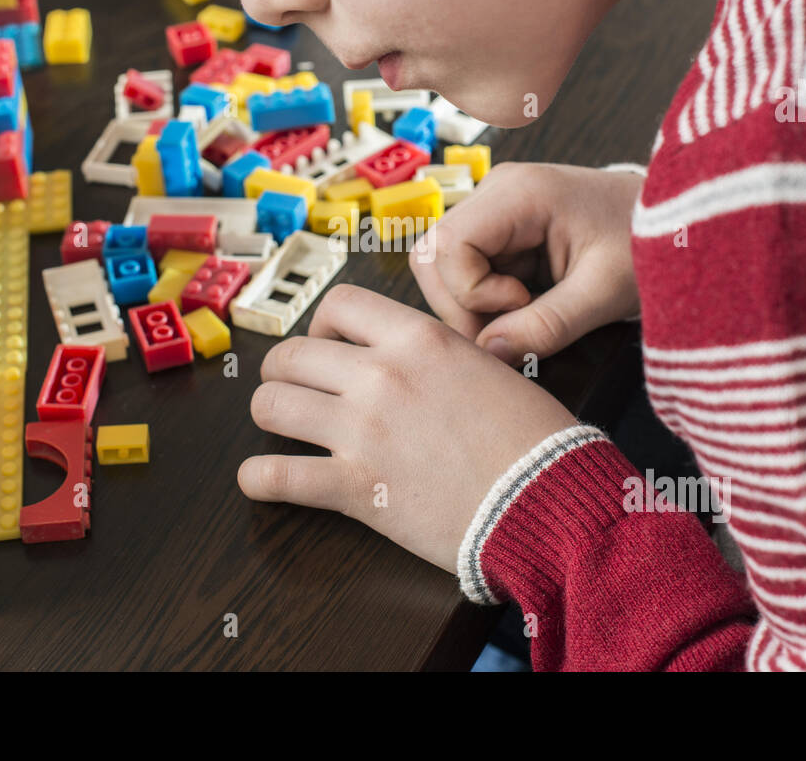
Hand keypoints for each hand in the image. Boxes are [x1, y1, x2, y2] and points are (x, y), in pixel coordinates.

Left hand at [238, 284, 577, 572]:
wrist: (547, 500)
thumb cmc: (535, 440)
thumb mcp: (491, 368)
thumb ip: (442, 356)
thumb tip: (417, 359)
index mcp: (418, 338)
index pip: (339, 305)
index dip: (322, 325)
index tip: (327, 344)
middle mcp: (380, 375)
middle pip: (292, 354)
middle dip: (284, 370)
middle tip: (293, 386)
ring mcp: (361, 430)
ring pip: (271, 404)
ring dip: (268, 413)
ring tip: (279, 424)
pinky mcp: (354, 487)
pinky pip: (276, 475)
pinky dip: (258, 479)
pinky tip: (259, 480)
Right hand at [410, 162, 642, 365]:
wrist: (679, 224)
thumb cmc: (649, 244)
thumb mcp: (605, 292)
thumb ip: (547, 326)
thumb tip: (491, 354)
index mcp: (519, 193)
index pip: (446, 247)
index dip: (471, 292)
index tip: (523, 305)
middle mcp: (496, 193)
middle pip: (433, 256)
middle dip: (462, 305)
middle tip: (513, 331)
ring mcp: (496, 211)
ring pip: (444, 268)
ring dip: (473, 307)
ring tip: (525, 320)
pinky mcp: (502, 232)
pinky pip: (468, 273)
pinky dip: (489, 303)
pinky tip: (529, 309)